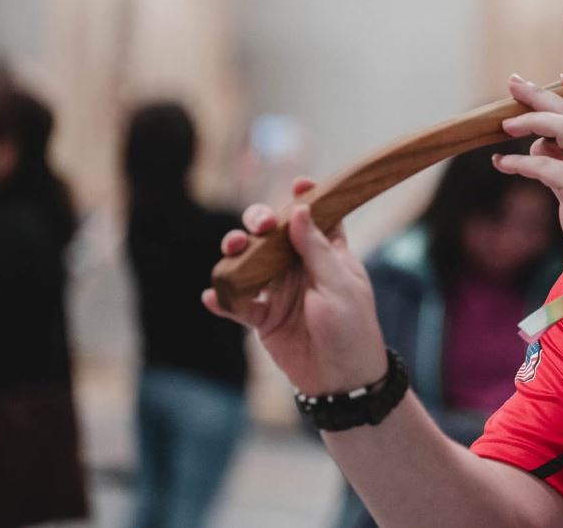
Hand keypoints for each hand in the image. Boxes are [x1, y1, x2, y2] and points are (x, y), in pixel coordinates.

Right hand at [202, 176, 387, 395]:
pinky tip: (211, 296)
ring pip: (249, 262)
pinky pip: (237, 303)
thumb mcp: (338, 285)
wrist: (341, 378)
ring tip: (231, 253)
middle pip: (272, 233)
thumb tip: (300, 209)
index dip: (307, 197)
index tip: (298, 183)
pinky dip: (222, 298)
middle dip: (259, 222)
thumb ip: (315, 249)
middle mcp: (300, 267)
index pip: (318, 217)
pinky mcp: (263, 317)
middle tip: (256, 227)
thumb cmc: (351, 327)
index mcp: (328, 254)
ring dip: (235, 254)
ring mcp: (279, 291)